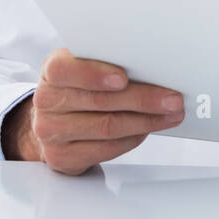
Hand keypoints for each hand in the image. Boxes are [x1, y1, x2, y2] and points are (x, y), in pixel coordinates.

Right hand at [2, 48, 184, 174]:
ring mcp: (50, 131)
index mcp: (53, 71)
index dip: (93, 74)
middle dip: (142, 100)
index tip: (123, 78)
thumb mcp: (88, 66)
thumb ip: (110, 62)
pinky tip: (148, 129)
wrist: (55, 121)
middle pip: (98, 101)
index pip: (63, 70)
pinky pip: (105, 149)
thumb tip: (155, 64)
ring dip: (146, 121)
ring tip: (171, 115)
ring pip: (106, 127)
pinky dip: (132, 139)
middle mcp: (46, 100)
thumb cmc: (81, 87)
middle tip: (173, 99)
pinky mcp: (61, 157)